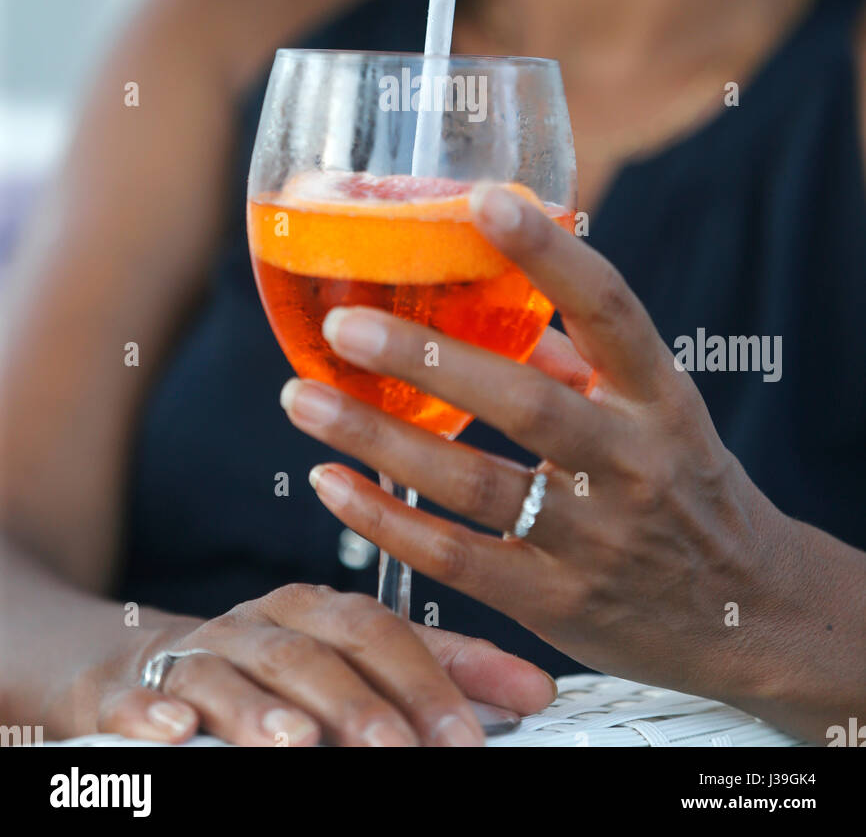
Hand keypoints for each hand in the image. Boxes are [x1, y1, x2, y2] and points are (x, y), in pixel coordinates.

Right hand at [93, 582, 553, 746]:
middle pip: (315, 653)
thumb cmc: (276, 668)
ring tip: (299, 741)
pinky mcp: (137, 684)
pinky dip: (155, 709)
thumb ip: (438, 673)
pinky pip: (144, 693)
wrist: (146, 663)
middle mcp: (265, 623)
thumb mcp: (354, 662)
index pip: (382, 632)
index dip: (427, 680)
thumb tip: (535, 691)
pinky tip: (176, 730)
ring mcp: (201, 652)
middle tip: (398, 752)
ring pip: (234, 672)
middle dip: (360, 704)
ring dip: (264, 709)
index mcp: (321, 611)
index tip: (470, 735)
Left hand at [281, 182, 800, 708]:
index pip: (608, 308)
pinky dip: (386, 521)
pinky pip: (456, 559)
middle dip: (426, 358)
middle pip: (524, 400)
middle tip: (344, 323)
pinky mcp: (558, 604)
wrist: (747, 613)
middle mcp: (633, 462)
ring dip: (378, 438)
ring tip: (303, 398)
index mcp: (660, 396)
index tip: (483, 198)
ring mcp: (596, 539)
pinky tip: (331, 482)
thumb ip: (576, 357)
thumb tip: (484, 296)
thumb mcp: (657, 411)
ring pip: (473, 483)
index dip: (548, 251)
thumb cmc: (685, 485)